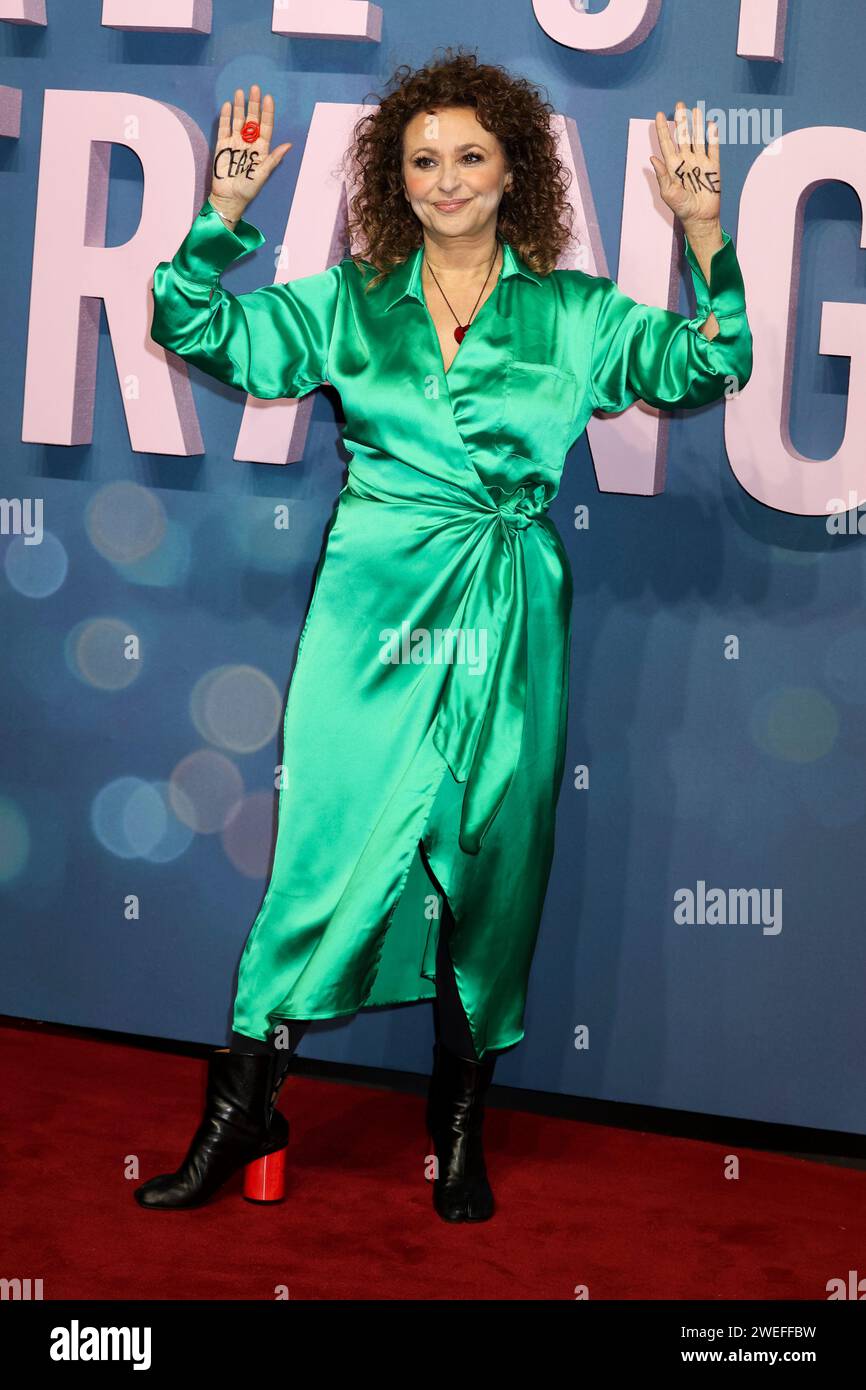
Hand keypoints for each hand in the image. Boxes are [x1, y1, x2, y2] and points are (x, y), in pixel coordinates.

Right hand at [208, 85, 291, 222]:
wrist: (229, 198)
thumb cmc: (248, 189)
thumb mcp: (263, 174)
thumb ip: (274, 158)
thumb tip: (289, 144)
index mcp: (261, 149)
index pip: (266, 126)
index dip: (267, 113)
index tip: (268, 98)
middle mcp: (249, 143)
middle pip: (252, 120)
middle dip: (254, 104)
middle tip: (255, 88)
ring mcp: (235, 142)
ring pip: (238, 120)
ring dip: (240, 106)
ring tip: (241, 92)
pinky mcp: (222, 145)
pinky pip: (224, 127)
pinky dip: (226, 116)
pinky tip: (229, 105)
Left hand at [651, 101, 720, 233]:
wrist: (700, 218)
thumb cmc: (682, 208)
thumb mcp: (668, 193)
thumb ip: (662, 175)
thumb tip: (652, 158)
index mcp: (673, 166)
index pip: (666, 143)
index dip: (662, 129)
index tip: (659, 115)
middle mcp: (686, 160)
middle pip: (683, 136)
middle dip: (681, 120)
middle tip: (680, 104)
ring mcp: (700, 162)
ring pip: (698, 138)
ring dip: (697, 124)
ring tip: (695, 110)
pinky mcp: (713, 167)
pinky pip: (713, 148)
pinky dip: (713, 136)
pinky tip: (711, 124)